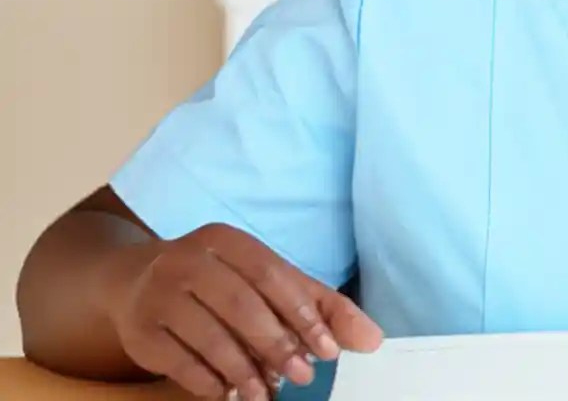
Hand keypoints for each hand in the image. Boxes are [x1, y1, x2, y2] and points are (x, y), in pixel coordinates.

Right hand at [98, 223, 382, 400]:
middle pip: (240, 305)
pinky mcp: (139, 330)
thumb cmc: (222, 282)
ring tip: (266, 394)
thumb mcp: (269, 282)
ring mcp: (158, 294)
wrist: (135, 281)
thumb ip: (321, 307)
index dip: (303, 313)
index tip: (328, 351)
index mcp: (226, 241)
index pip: (272, 275)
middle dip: (276, 345)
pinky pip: (178, 362)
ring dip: (243, 371)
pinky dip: (209, 382)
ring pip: (208, 337)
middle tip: (302, 377)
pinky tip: (230, 392)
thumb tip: (372, 339)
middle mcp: (187, 260)